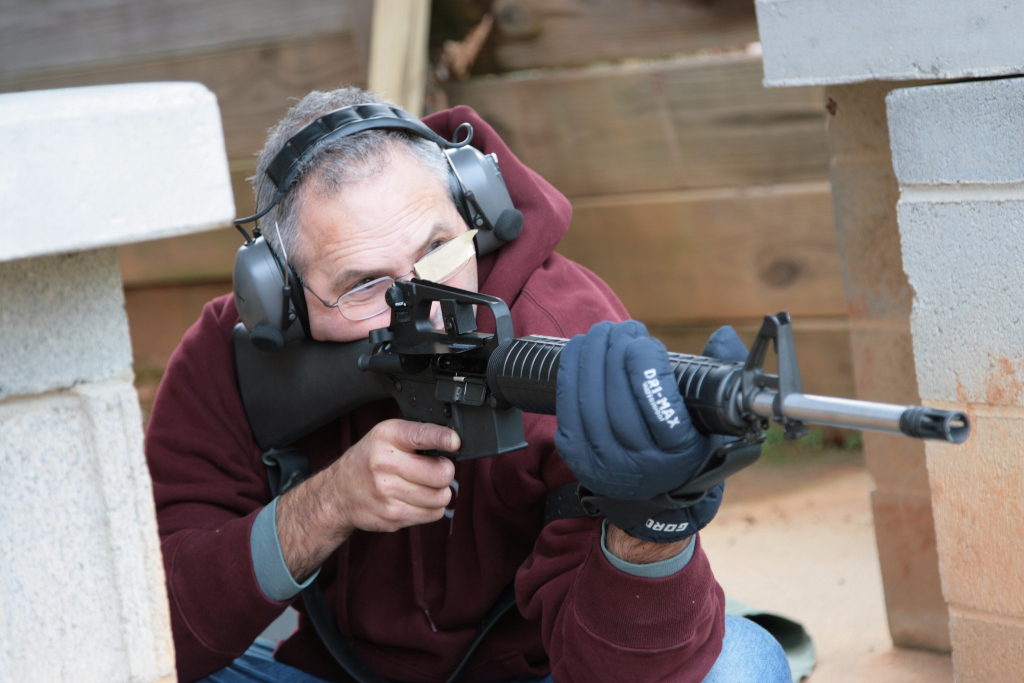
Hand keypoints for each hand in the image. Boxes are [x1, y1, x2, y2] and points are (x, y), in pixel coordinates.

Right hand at [276, 419, 458, 580]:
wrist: (339, 493)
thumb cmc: (369, 460)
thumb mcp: (386, 436)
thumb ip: (417, 435)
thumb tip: (454, 442)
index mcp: (387, 437)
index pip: (420, 435)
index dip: (442, 437)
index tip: (455, 440)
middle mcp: (386, 463)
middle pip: (441, 473)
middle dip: (445, 472)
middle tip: (435, 469)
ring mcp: (388, 493)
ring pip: (441, 497)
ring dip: (440, 492)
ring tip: (425, 485)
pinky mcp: (392, 516)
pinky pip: (433, 514)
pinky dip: (432, 508)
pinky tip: (417, 499)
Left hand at [555, 320, 710, 500]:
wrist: (650, 492)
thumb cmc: (687, 444)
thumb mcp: (716, 419)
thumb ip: (723, 375)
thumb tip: (723, 334)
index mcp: (678, 455)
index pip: (659, 409)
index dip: (647, 369)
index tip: (648, 343)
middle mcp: (638, 465)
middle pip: (618, 402)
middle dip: (617, 354)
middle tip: (625, 328)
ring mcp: (601, 463)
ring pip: (589, 402)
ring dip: (592, 356)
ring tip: (603, 331)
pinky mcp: (575, 454)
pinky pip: (567, 406)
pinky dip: (570, 371)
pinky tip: (579, 347)